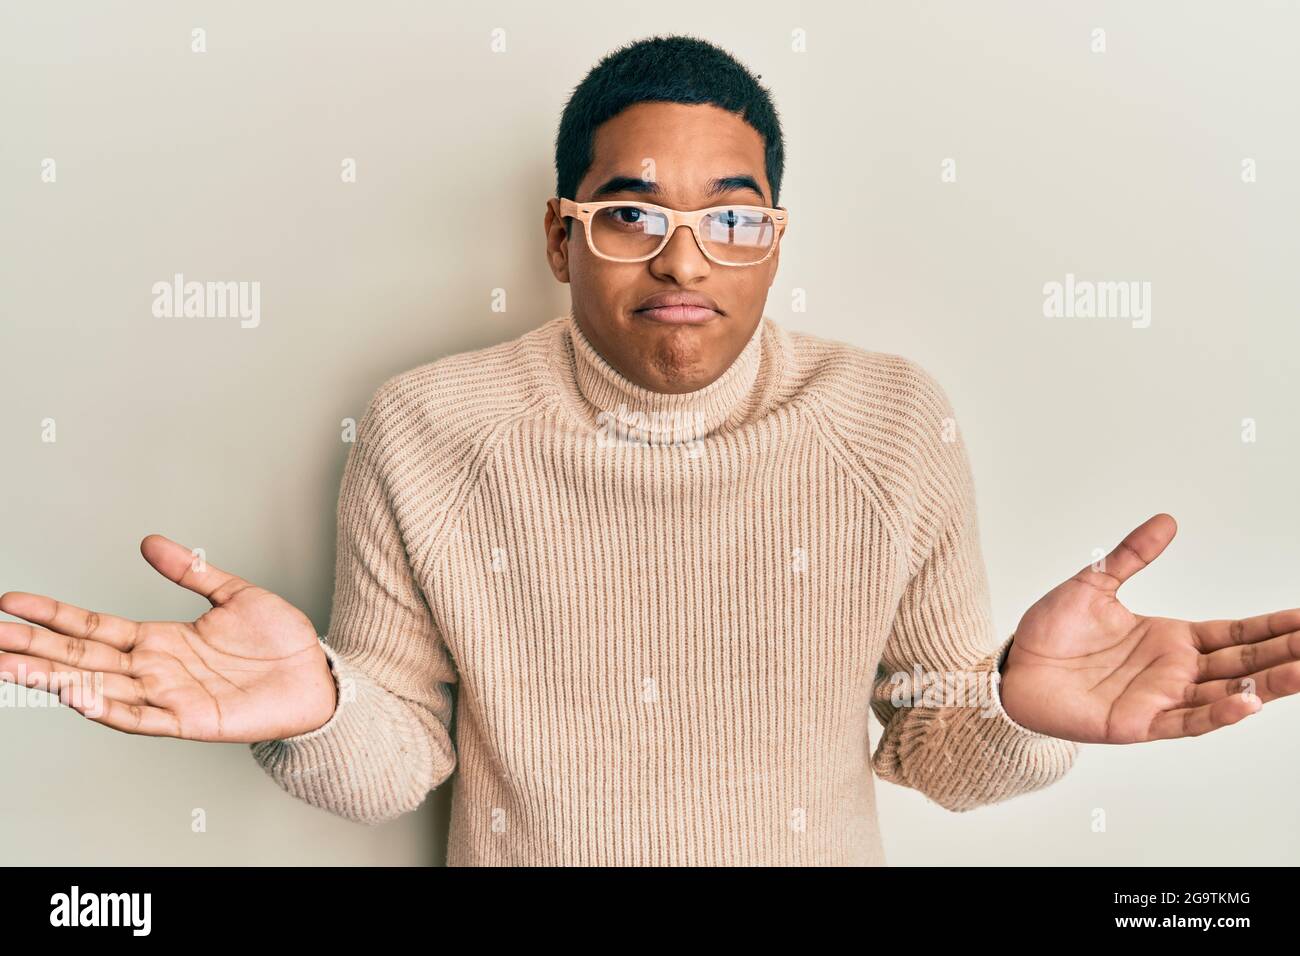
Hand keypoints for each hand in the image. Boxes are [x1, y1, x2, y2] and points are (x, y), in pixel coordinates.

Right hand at [0, 535, 335, 741]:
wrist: (318, 676)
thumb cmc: (280, 642)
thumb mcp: (234, 594)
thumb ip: (191, 571)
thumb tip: (149, 542)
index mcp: (159, 640)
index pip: (91, 628)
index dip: (52, 616)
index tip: (10, 602)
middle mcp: (155, 670)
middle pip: (80, 659)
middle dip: (32, 649)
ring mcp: (168, 697)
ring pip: (97, 688)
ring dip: (54, 679)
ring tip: (10, 666)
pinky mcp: (190, 720)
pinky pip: (140, 717)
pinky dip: (107, 708)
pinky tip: (75, 695)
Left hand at [999, 513, 1299, 743]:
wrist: (1013, 670)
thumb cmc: (1051, 633)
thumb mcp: (1095, 584)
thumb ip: (1131, 555)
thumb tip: (1166, 521)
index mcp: (1171, 639)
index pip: (1236, 634)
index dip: (1272, 627)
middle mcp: (1174, 671)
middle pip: (1244, 664)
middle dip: (1285, 655)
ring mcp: (1161, 699)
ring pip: (1228, 694)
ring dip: (1268, 685)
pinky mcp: (1140, 723)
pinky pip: (1188, 720)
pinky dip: (1220, 713)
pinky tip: (1251, 703)